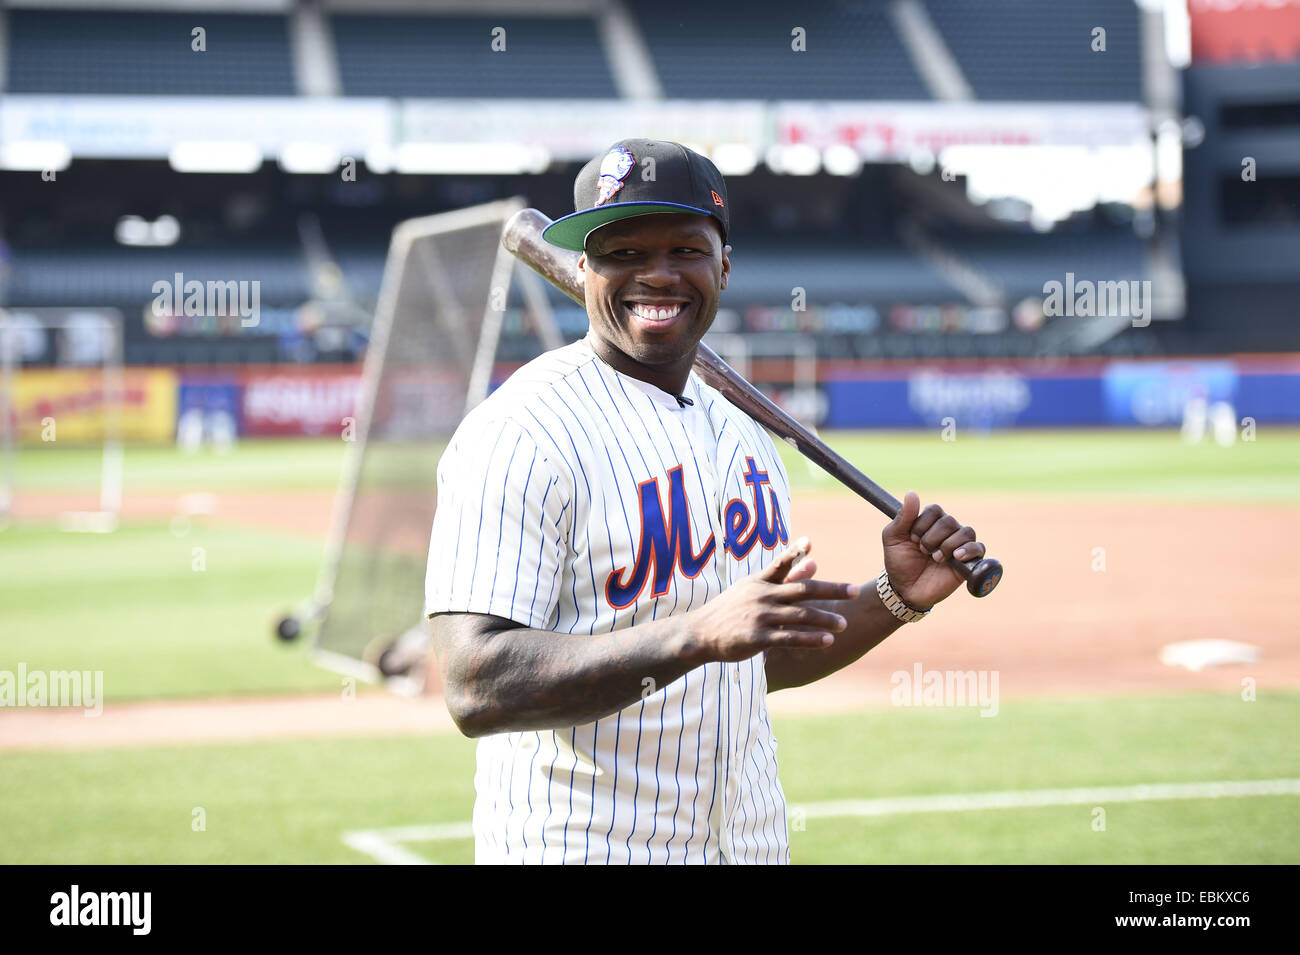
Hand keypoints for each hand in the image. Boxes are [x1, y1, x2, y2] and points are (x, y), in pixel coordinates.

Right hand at [685, 537, 858, 662]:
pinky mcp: (757, 638)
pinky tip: (827, 642)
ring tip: (844, 624)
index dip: (795, 552)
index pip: (780, 563)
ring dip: (824, 619)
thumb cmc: (730, 610)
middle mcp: (762, 596)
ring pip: (799, 615)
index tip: (810, 542)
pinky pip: (789, 638)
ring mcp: (759, 616)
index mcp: (760, 582)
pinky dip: (810, 639)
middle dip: (831, 590)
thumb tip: (814, 562)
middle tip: (854, 590)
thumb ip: (784, 576)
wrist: (700, 634)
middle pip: (802, 590)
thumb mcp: (752, 589)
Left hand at [881, 491, 984, 610]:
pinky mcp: (968, 562)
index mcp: (930, 522)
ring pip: (965, 532)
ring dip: (947, 545)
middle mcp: (946, 531)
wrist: (905, 589)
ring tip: (935, 558)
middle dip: (932, 538)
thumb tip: (912, 493)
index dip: (923, 524)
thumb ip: (903, 517)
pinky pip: (979, 548)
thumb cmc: (899, 563)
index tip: (912, 539)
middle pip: (949, 521)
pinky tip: (956, 556)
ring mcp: (958, 545)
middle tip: (923, 551)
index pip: (935, 510)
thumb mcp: (893, 538)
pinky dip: (969, 550)